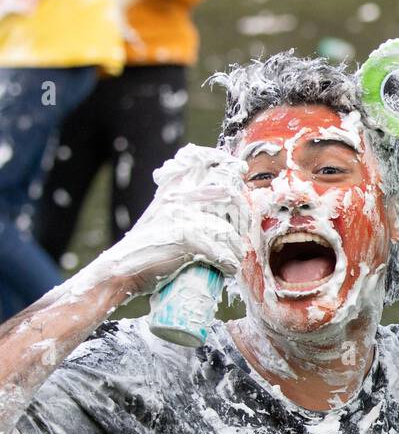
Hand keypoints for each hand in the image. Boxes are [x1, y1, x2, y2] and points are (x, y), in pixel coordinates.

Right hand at [90, 145, 251, 297]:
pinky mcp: (190, 240)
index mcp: (173, 192)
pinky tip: (227, 269)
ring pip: (228, 232)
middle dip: (243, 216)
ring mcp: (185, 218)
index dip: (227, 163)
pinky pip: (222, 253)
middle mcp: (179, 200)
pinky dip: (228, 264)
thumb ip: (179, 204)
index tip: (241, 168)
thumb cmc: (144, 249)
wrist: (119, 270)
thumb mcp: (159, 217)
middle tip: (241, 235)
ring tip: (232, 259)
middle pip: (228, 196)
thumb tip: (213, 196)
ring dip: (235, 249)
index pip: (202, 163)